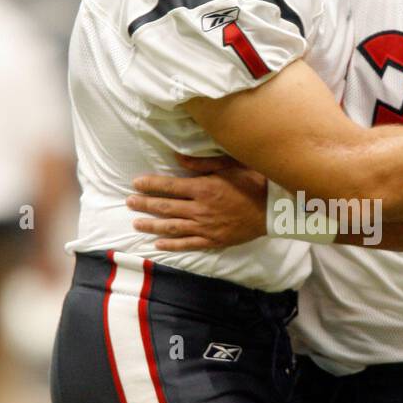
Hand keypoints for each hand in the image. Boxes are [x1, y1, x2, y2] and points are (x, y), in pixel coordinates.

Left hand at [127, 157, 266, 250]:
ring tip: (136, 223)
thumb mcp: (230, 165)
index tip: (136, 183)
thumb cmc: (254, 182)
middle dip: (144, 204)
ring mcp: (205, 227)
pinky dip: (171, 244)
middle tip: (129, 202)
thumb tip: (177, 158)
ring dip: (152, 225)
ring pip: (172, 227)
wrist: (274, 209)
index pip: (169, 186)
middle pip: (165, 207)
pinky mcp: (213, 240)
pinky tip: (158, 243)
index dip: (150, 185)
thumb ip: (202, 163)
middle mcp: (200, 209)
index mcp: (203, 188)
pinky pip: (187, 244)